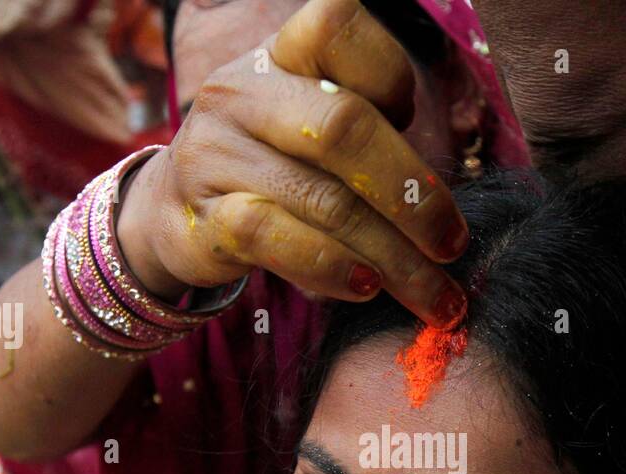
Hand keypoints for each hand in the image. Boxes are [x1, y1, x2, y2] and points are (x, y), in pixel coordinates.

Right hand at [118, 0, 469, 327]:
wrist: (173, 214)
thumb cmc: (271, 170)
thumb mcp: (312, 129)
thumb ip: (369, 135)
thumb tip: (447, 208)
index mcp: (280, 55)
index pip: (338, 27)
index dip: (390, 74)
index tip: (410, 122)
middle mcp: (242, 91)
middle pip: (345, 127)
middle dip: (413, 195)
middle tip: (452, 244)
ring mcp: (217, 152)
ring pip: (323, 200)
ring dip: (393, 257)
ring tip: (432, 295)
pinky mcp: (204, 218)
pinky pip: (276, 238)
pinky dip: (331, 268)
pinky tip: (366, 288)